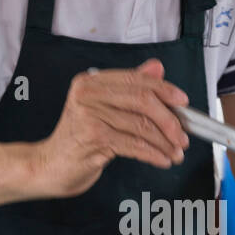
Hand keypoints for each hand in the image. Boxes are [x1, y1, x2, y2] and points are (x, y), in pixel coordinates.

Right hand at [35, 59, 190, 197]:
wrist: (51, 166)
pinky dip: (153, 154)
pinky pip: (134, 144)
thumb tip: (157, 68)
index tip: (182, 103)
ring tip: (175, 153)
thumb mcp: (104, 110)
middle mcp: (88, 94)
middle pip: (142, 100)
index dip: (164, 90)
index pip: (136, 80)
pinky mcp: (93, 137)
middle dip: (169, 120)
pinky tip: (162, 159)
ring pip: (141, 125)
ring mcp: (89, 115)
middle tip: (182, 136)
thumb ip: (129, 88)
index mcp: (92, 82)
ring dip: (164, 142)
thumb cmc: (78, 139)